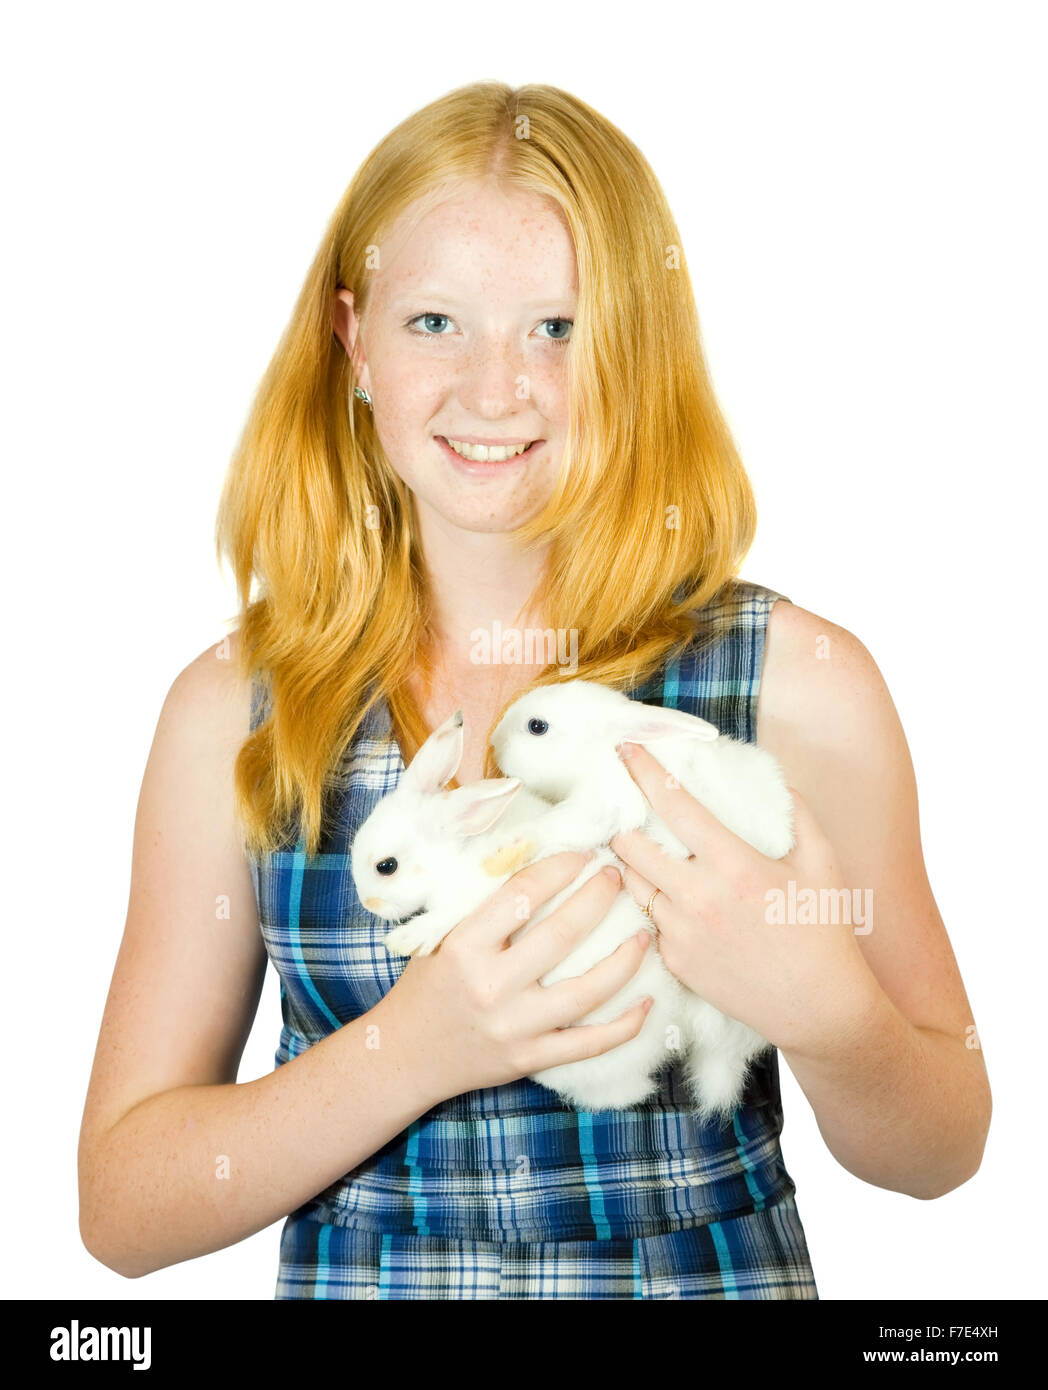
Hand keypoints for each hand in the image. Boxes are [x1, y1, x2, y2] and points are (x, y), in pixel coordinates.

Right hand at [379, 850, 654, 1103]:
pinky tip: (649, 1003)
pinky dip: (624, 1025)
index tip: (585, 853)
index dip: (560, 868)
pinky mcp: (530, 1059)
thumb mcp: (441, 937)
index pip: (522, 895)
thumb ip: (484, 907)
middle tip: (618, 877)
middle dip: (599, 899)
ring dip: (625, 960)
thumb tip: (539, 861)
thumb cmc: (427, 985)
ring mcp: (514, 1027)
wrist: (406, 1056)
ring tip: (646, 935)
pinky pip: (589, 1043)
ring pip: (587, 992)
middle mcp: (491, 986)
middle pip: (562, 935)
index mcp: (465, 946)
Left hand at [609, 741, 872, 1054]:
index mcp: (734, 865)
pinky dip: (656, 904)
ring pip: (635, 883)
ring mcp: (682, 933)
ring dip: (635, 863)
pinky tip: (673, 898)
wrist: (819, 1008)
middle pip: (630, 845)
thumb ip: (796, 813)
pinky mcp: (675, 962)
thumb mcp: (822, 862)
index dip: (644, 770)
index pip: (673, 804)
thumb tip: (772, 780)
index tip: (626, 746)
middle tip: (622, 807)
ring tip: (644, 850)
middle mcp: (699, 897)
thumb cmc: (823, 930)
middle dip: (621, 819)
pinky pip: (651, 921)